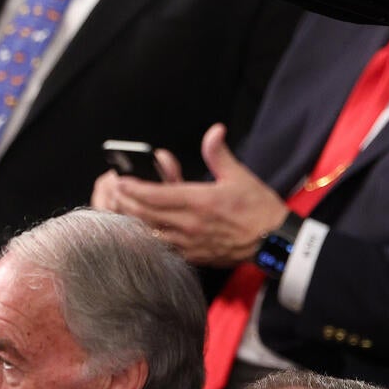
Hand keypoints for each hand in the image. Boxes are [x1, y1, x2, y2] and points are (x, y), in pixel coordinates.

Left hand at [101, 125, 287, 267]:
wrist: (274, 243)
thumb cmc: (258, 210)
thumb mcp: (239, 176)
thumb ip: (218, 153)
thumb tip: (214, 131)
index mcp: (199, 201)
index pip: (156, 195)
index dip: (134, 187)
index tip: (120, 179)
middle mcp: (189, 224)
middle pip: (145, 215)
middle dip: (125, 202)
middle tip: (115, 192)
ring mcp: (189, 243)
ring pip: (149, 233)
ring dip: (132, 221)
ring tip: (120, 210)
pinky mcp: (193, 256)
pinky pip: (162, 248)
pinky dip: (147, 238)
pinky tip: (140, 231)